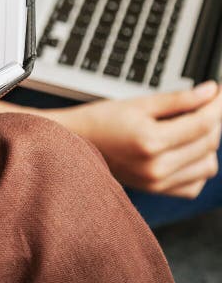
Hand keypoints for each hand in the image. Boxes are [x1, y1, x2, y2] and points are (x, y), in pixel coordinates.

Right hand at [58, 82, 221, 197]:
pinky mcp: (158, 191)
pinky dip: (197, 166)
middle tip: (204, 104)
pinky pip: (196, 183)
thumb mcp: (138, 103)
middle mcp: (157, 167)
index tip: (219, 92)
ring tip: (189, 129)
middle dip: (213, 120)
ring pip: (209, 165)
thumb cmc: (100, 121)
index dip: (217, 105)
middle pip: (209, 143)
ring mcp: (158, 182)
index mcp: (150, 141)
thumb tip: (211, 92)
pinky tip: (182, 150)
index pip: (203, 123)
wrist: (76, 144)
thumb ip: (178, 99)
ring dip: (207, 144)